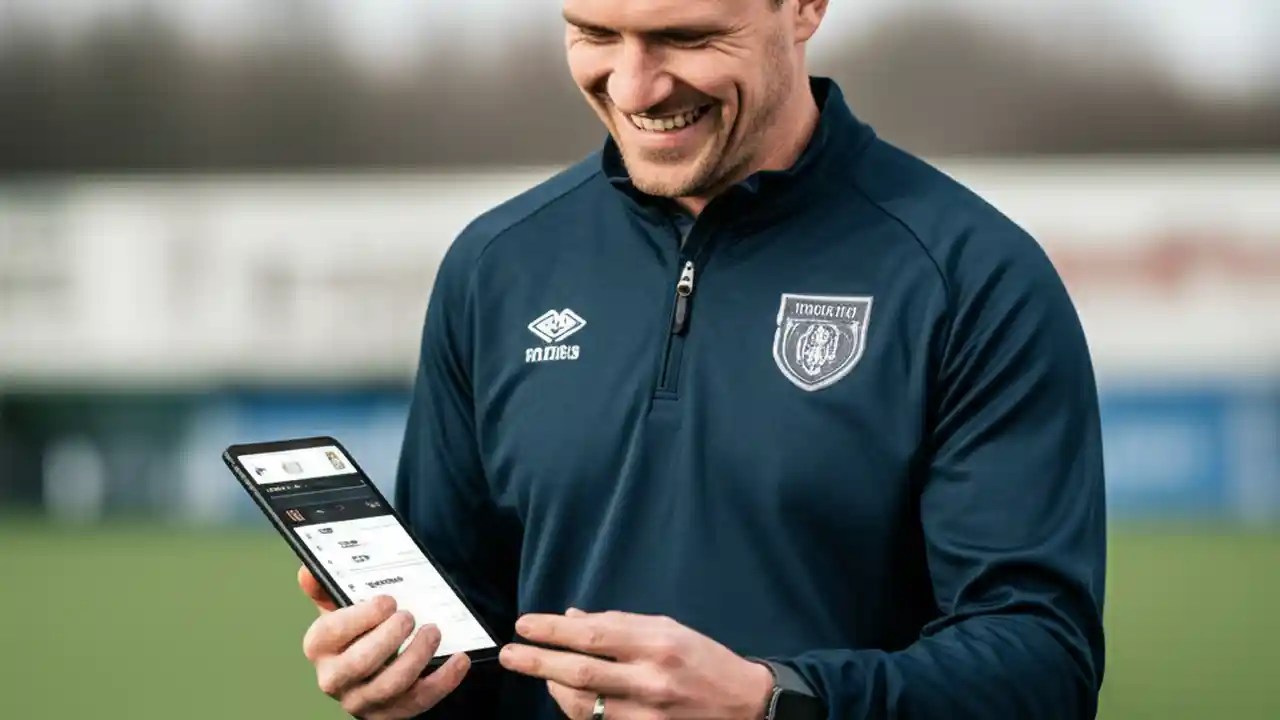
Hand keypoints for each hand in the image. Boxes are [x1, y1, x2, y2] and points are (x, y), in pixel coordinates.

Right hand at [297, 566, 470, 718]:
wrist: (367, 671)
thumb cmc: (355, 632)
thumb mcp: (339, 608)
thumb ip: (326, 587)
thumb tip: (309, 570)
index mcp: (319, 647)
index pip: (332, 633)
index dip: (361, 616)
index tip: (388, 600)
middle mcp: (335, 678)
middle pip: (361, 662)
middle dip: (390, 637)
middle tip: (410, 616)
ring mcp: (362, 700)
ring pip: (390, 686)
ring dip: (417, 656)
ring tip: (433, 631)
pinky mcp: (390, 714)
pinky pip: (419, 701)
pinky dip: (443, 680)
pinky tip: (460, 659)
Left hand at [499, 608, 773, 718]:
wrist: (744, 706)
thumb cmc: (704, 659)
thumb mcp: (667, 628)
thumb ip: (619, 624)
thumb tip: (572, 619)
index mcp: (656, 643)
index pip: (591, 635)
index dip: (551, 630)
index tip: (524, 625)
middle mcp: (649, 680)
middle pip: (578, 672)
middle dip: (536, 661)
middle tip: (509, 654)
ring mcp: (645, 714)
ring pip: (580, 704)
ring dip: (552, 687)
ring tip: (539, 671)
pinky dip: (574, 709)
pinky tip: (564, 694)